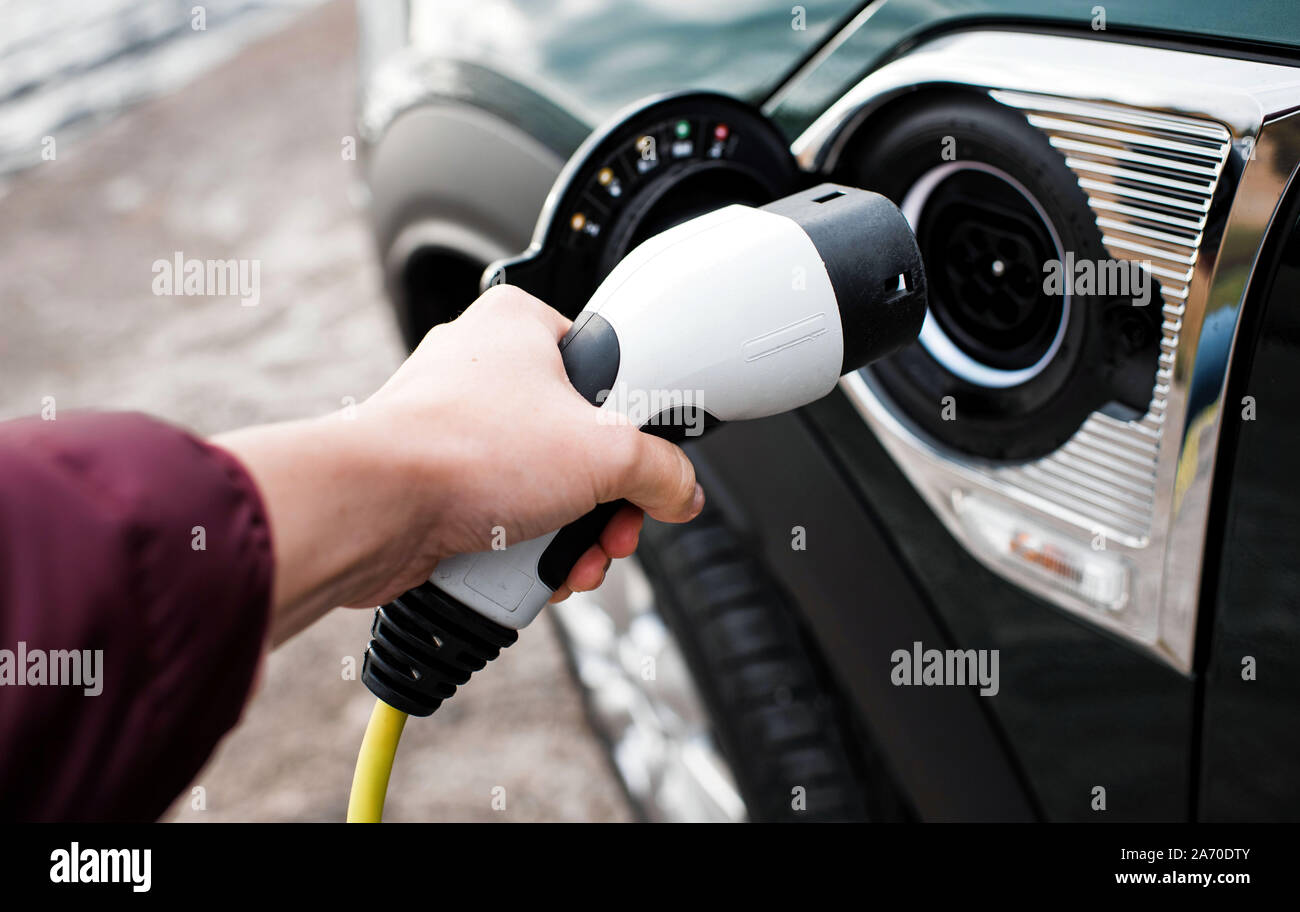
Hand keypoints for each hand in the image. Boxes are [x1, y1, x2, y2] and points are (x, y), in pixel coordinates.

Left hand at [217, 285, 703, 643]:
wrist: (371, 509)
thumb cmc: (461, 450)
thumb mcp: (605, 453)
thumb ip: (661, 471)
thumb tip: (681, 491)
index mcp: (520, 327)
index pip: (607, 371)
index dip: (635, 429)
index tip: (647, 469)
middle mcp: (483, 371)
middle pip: (579, 444)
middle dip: (605, 506)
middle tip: (615, 531)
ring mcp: (455, 430)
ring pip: (543, 489)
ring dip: (570, 538)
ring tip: (574, 562)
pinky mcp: (436, 484)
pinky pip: (503, 518)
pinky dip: (524, 551)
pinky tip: (533, 572)